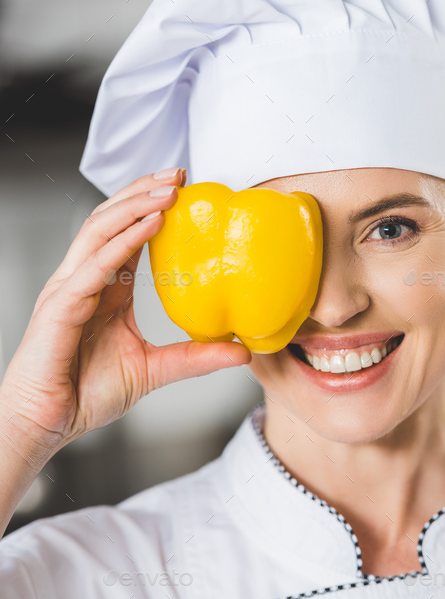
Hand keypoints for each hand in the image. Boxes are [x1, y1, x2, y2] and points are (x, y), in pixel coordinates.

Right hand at [0, 169, 251, 461]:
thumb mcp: (154, 370)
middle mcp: (85, 279)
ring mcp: (70, 287)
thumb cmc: (86, 394)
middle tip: (181, 174)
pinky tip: (150, 223)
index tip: (185, 188)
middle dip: (144, 191)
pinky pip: (95, 264)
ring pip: (101, 230)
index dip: (151, 207)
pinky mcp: (62, 304)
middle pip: (112, 219)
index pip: (126, 234)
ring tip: (170, 188)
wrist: (47, 424)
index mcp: (104, 288)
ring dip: (136, 204)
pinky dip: (123, 240)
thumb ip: (194, 357)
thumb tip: (243, 353)